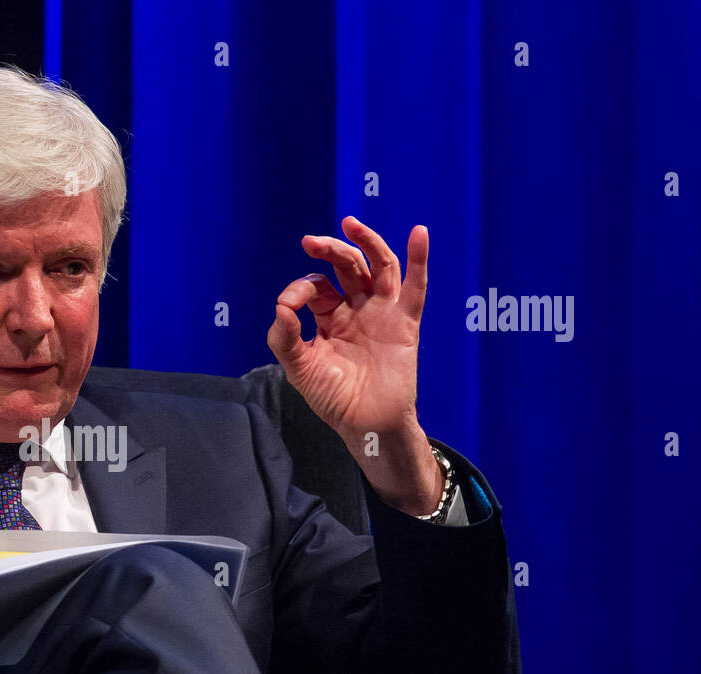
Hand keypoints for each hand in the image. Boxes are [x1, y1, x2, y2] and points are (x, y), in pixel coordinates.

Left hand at [266, 217, 441, 514]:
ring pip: (378, 267)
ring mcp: (382, 313)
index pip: (316, 287)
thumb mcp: (298, 368)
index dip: (300, 289)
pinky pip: (415, 288)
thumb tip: (281, 306)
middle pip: (347, 267)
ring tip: (350, 224)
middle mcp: (357, 309)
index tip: (289, 306)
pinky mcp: (405, 324)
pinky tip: (419, 233)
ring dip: (367, 242)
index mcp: (329, 317)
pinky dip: (419, 259)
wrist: (365, 423)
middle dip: (330, 250)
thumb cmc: (332, 398)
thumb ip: (284, 337)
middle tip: (310, 242)